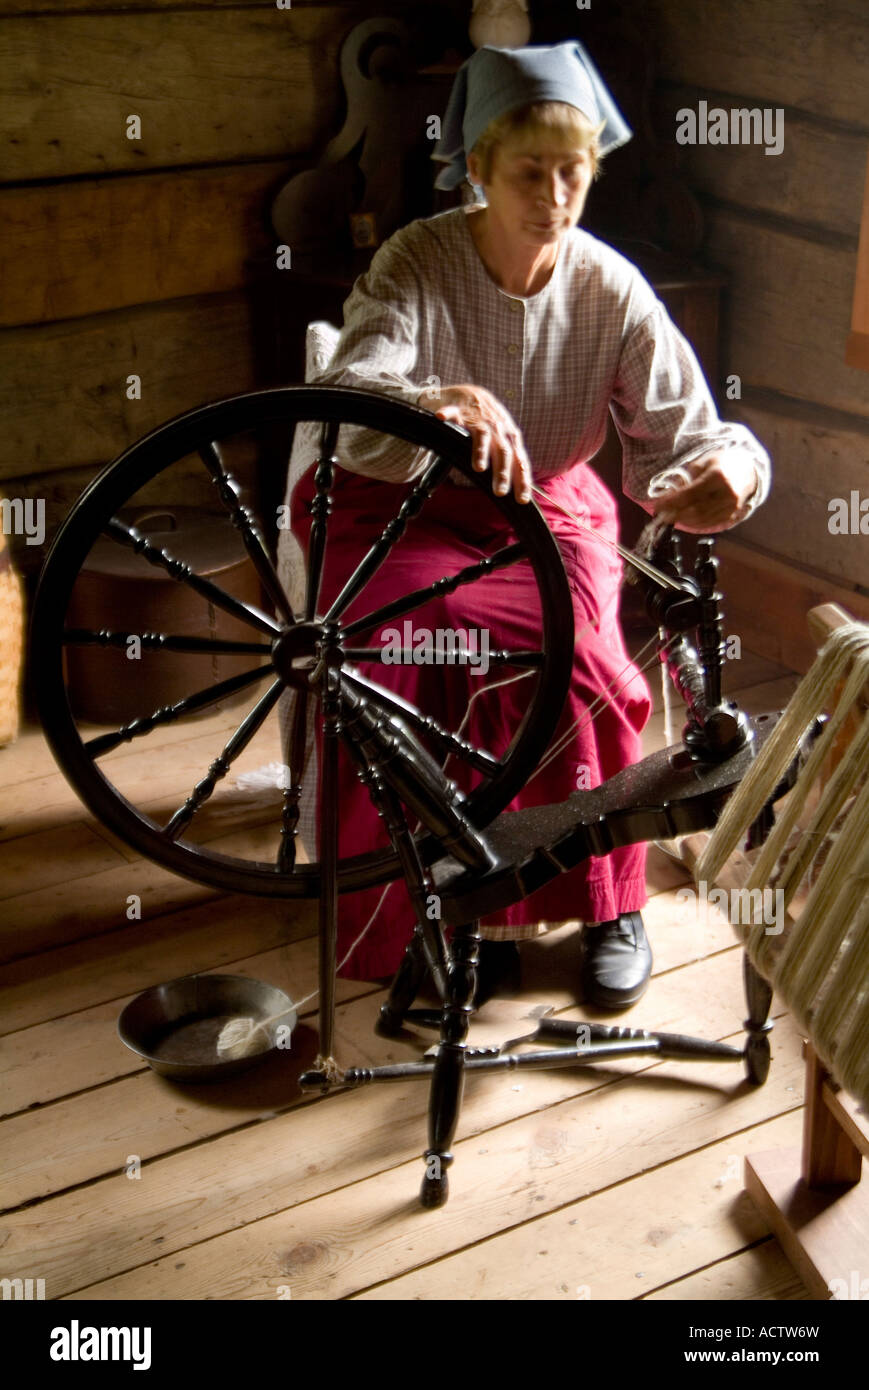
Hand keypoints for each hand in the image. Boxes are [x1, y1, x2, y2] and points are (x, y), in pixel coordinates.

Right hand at [418, 382, 532, 502]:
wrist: (472, 394)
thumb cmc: (488, 422)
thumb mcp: (503, 439)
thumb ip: (509, 458)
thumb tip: (519, 489)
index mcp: (510, 437)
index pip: (519, 460)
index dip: (522, 480)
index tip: (521, 500)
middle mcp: (497, 427)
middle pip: (503, 451)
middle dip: (503, 472)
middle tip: (500, 492)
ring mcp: (479, 417)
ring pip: (483, 435)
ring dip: (481, 451)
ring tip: (479, 468)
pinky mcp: (460, 408)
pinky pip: (453, 412)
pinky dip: (447, 414)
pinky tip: (440, 417)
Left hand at [652, 451, 759, 532]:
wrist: (747, 470)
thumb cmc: (721, 464)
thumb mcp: (702, 463)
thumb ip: (685, 479)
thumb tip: (668, 496)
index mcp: (718, 476)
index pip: (690, 494)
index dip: (671, 503)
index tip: (657, 506)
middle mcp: (727, 493)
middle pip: (695, 510)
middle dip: (675, 514)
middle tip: (661, 515)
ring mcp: (732, 506)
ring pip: (702, 520)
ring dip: (683, 520)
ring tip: (671, 517)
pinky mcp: (732, 515)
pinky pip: (710, 523)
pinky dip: (694, 523)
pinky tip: (685, 519)